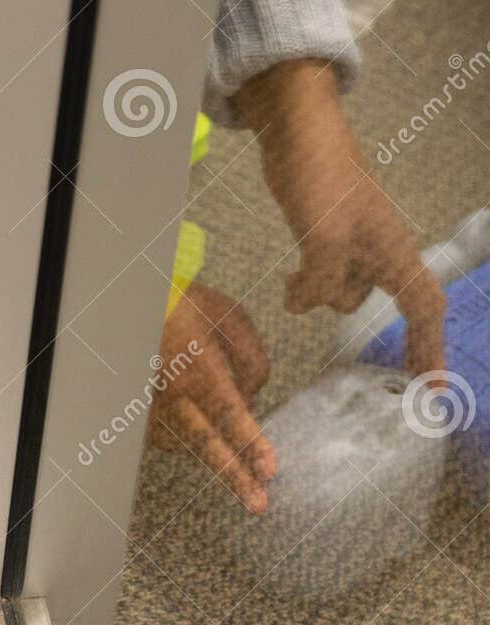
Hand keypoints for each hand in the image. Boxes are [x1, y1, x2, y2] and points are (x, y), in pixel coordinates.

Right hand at [148, 284, 276, 513]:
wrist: (138, 307)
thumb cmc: (187, 307)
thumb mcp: (231, 317)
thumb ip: (253, 358)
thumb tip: (254, 397)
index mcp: (199, 367)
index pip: (230, 414)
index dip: (251, 444)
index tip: (269, 470)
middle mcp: (173, 393)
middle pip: (205, 444)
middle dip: (233, 477)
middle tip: (257, 505)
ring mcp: (153, 406)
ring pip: (189, 445)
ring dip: (216, 457)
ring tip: (241, 471)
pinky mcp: (141, 413)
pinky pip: (170, 438)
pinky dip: (190, 442)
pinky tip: (205, 436)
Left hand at [237, 59, 445, 376]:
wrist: (298, 135)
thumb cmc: (320, 177)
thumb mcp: (322, 237)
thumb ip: (324, 282)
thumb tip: (310, 306)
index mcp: (393, 252)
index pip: (423, 310)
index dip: (429, 350)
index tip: (434, 390)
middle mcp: (382, 253)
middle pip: (386, 306)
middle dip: (387, 338)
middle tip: (393, 383)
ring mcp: (355, 247)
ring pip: (342, 295)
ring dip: (319, 294)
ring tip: (296, 275)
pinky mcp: (328, 241)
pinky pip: (322, 280)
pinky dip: (305, 286)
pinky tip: (289, 279)